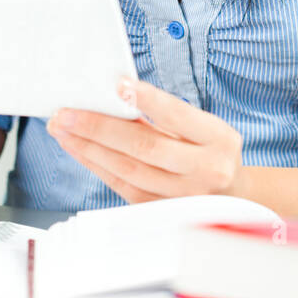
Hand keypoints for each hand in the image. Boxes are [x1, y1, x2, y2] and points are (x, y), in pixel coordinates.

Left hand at [45, 77, 244, 203]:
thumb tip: (117, 95)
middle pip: (144, 147)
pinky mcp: (164, 212)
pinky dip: (98, 167)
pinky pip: (123, 187)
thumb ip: (168, 115)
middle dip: (98, 127)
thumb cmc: (212, 152)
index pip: (178, 116)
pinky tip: (80, 150)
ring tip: (63, 130)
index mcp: (219, 140)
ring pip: (128, 170)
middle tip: (67, 113)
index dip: (148, 100)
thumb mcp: (205, 128)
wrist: (234, 198)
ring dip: (89, 148)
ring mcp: (185, 197)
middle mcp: (206, 171)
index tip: (119, 84)